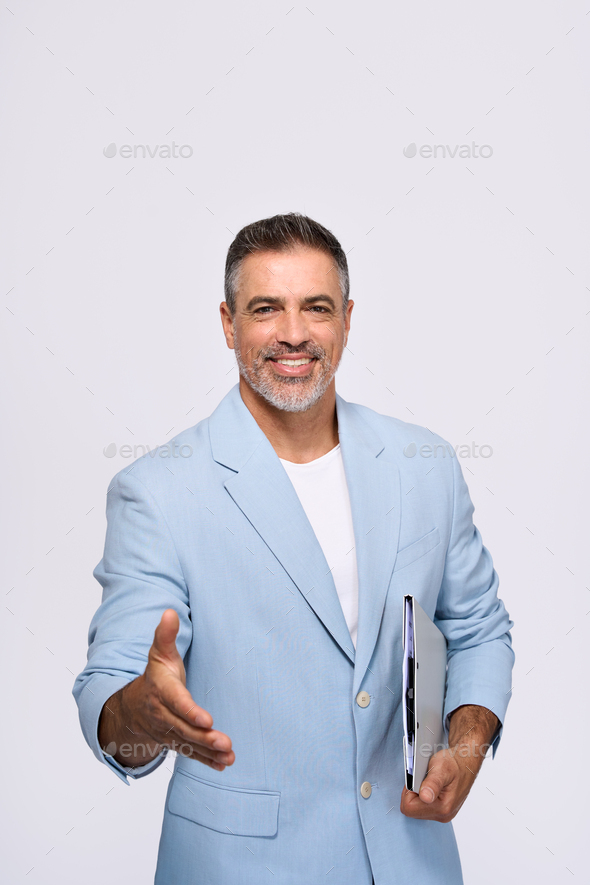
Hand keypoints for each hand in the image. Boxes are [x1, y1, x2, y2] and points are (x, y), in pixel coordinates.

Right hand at [99, 609, 234, 770]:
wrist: (135, 707)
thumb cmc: (156, 675)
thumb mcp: (158, 653)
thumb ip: (165, 635)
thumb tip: (170, 612)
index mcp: (161, 690)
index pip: (176, 702)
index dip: (190, 712)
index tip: (207, 720)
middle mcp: (163, 714)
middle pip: (184, 728)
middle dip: (204, 737)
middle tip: (225, 743)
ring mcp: (168, 732)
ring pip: (188, 744)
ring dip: (208, 752)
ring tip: (229, 756)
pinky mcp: (176, 742)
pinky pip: (190, 754)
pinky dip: (206, 761)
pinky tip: (223, 764)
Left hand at [400, 746, 477, 822]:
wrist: (466, 763)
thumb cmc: (454, 763)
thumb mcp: (442, 767)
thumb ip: (433, 783)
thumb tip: (425, 797)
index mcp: (443, 807)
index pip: (409, 808)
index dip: (409, 791)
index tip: (418, 779)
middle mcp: (443, 815)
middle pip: (412, 810)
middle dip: (413, 793)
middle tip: (423, 779)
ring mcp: (443, 814)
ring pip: (416, 809)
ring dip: (417, 794)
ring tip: (427, 781)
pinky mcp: (442, 811)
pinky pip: (422, 807)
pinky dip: (422, 796)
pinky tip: (430, 787)